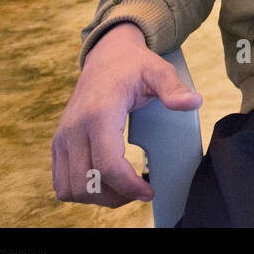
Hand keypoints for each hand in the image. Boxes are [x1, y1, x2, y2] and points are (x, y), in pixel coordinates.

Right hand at [51, 22, 202, 207]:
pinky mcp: (58, 143)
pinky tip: (105, 182)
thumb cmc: (134, 65)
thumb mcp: (158, 71)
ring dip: (97, 197)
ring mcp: (62, 137)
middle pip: (88, 183)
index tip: (149, 191)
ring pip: (71, 188)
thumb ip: (174, 89)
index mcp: (99, 114)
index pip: (108, 166)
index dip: (129, 187)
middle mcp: (74, 128)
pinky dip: (81, 190)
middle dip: (116, 196)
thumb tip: (195, 102)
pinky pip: (61, 182)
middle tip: (139, 191)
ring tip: (123, 189)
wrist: (107, 56)